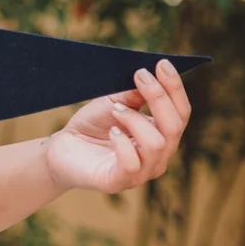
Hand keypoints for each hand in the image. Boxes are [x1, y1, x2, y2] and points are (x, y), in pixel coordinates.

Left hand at [42, 59, 190, 195]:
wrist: (63, 148)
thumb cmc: (93, 125)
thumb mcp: (115, 102)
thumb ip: (134, 94)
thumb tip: (151, 77)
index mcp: (162, 134)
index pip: (181, 112)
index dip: (175, 88)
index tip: (161, 64)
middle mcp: (158, 156)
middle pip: (174, 127)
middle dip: (159, 97)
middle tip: (140, 76)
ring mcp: (142, 172)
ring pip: (156, 143)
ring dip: (135, 119)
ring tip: (116, 109)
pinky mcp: (119, 181)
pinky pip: (132, 163)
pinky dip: (123, 143)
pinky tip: (112, 131)